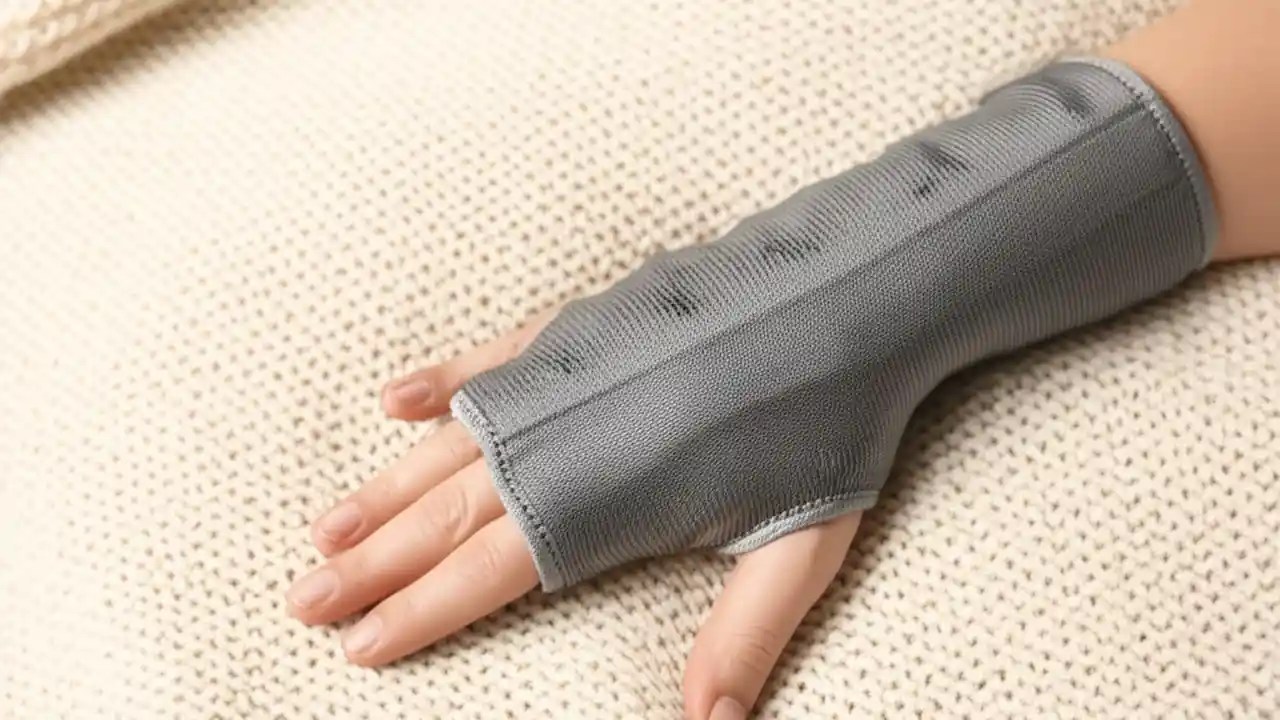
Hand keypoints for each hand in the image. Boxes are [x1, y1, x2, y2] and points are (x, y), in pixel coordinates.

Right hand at [286, 309, 862, 719]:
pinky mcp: (582, 326)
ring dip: (386, 488)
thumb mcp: (799, 548)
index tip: (360, 644)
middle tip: (305, 598)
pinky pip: (493, 358)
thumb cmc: (833, 424)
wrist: (851, 294)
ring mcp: (570, 373)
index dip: (423, 612)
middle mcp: (572, 436)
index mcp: (613, 499)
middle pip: (451, 514)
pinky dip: (442, 383)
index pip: (495, 571)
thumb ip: (741, 638)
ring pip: (455, 444)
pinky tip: (396, 404)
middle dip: (374, 563)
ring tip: (325, 528)